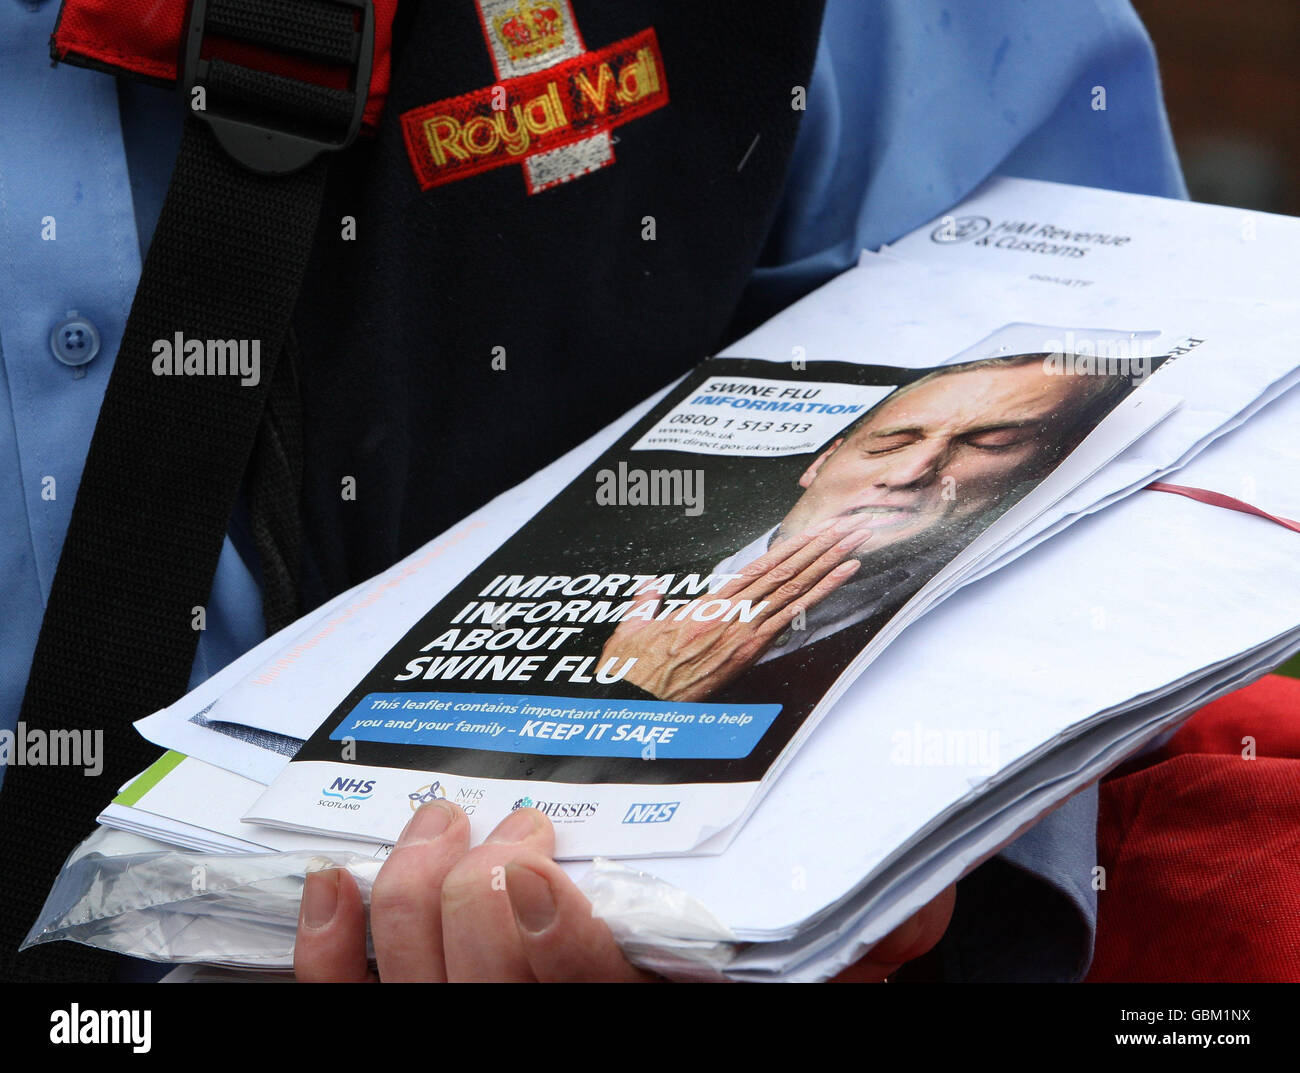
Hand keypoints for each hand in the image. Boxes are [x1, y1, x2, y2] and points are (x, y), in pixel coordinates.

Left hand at [294, 801, 954, 982]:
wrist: (625, 1033)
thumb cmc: (723, 1003)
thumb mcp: (798, 996)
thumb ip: (853, 956)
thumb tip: (913, 908)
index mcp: (642, 1028)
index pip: (580, 998)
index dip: (548, 938)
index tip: (538, 863)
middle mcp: (538, 1044)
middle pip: (476, 969)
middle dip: (482, 880)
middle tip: (518, 826)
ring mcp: (458, 1044)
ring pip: (403, 975)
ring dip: (411, 882)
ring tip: (443, 824)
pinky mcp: (404, 1038)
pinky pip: (340, 1007)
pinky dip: (329, 944)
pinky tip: (340, 880)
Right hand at [602, 516, 873, 700]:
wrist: (636, 702)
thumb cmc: (634, 670)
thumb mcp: (633, 628)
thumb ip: (647, 604)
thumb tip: (650, 588)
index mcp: (707, 605)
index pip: (760, 567)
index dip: (792, 546)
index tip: (817, 531)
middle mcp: (731, 613)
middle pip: (785, 571)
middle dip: (819, 547)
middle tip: (849, 526)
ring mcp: (743, 633)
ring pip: (794, 588)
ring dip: (828, 564)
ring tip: (854, 543)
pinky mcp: (748, 654)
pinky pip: (791, 618)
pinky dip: (819, 595)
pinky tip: (841, 578)